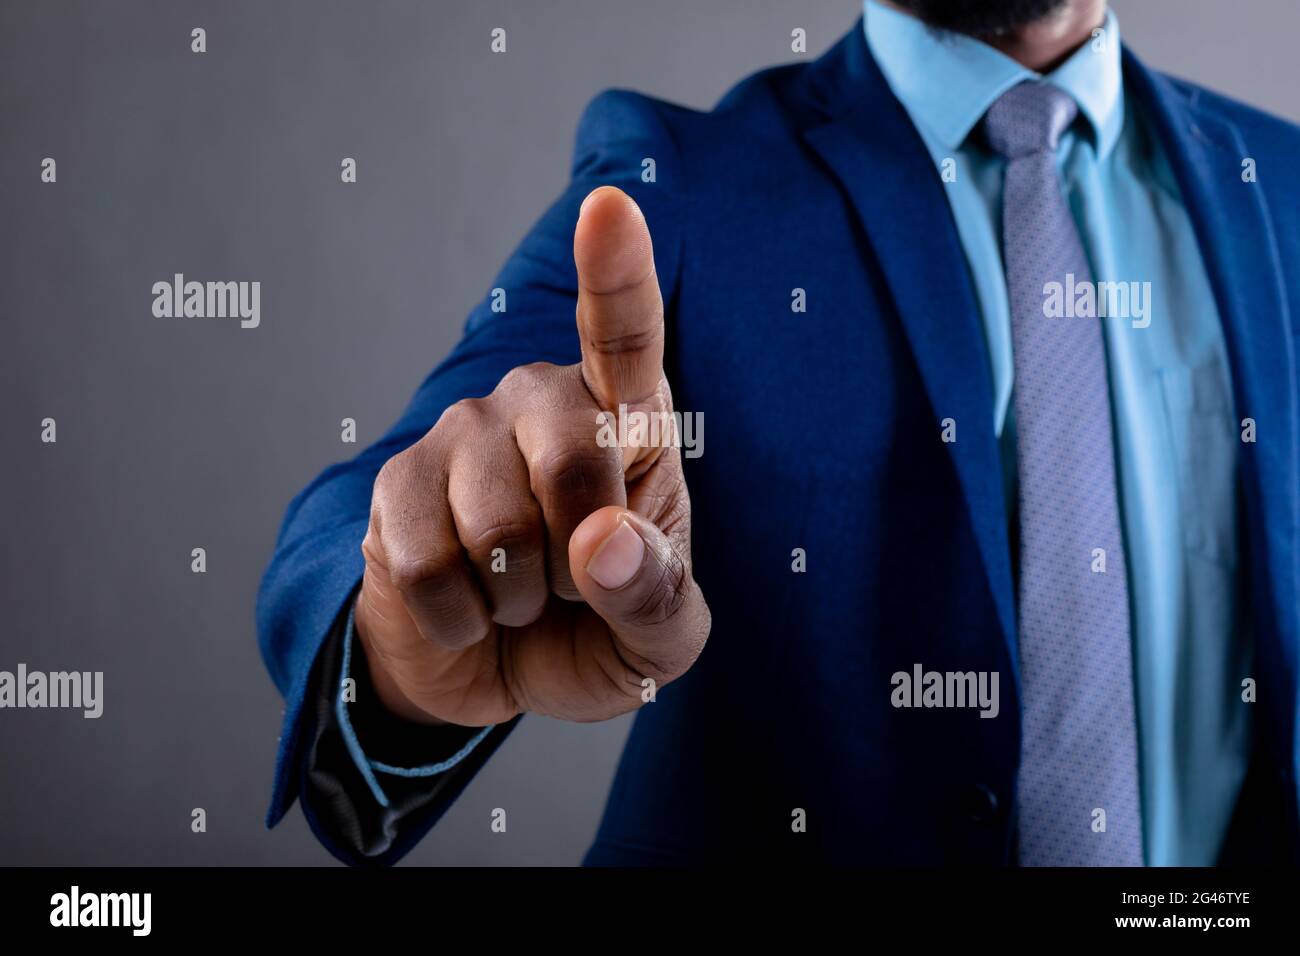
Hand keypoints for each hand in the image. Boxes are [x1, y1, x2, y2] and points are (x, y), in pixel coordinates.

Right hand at [354, 186, 710, 726]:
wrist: (500, 669)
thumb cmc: (598, 629)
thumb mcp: (660, 636)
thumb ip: (655, 593)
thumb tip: (600, 543)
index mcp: (625, 419)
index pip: (624, 337)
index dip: (615, 275)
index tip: (608, 205)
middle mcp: (539, 402)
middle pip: (573, 469)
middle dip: (580, 565)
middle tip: (572, 585)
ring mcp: (460, 433)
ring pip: (496, 532)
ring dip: (517, 599)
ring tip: (518, 594)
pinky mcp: (395, 483)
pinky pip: (427, 567)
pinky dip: (458, 619)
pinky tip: (466, 609)